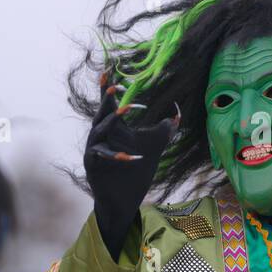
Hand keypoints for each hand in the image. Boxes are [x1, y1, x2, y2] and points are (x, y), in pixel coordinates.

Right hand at [83, 73, 178, 259]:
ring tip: (124, 109)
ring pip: (99, 131)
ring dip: (111, 120)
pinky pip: (102, 157)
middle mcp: (100, 137)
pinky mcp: (94, 167)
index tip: (110, 70)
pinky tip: (130, 155)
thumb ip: (165, 129)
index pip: (110, 105)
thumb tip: (177, 112)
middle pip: (101, 113)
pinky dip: (115, 155)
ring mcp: (95, 151)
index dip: (109, 88)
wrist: (124, 201)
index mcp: (113, 129)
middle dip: (107, 98)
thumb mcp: (154, 148)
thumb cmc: (137, 172)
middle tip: (116, 85)